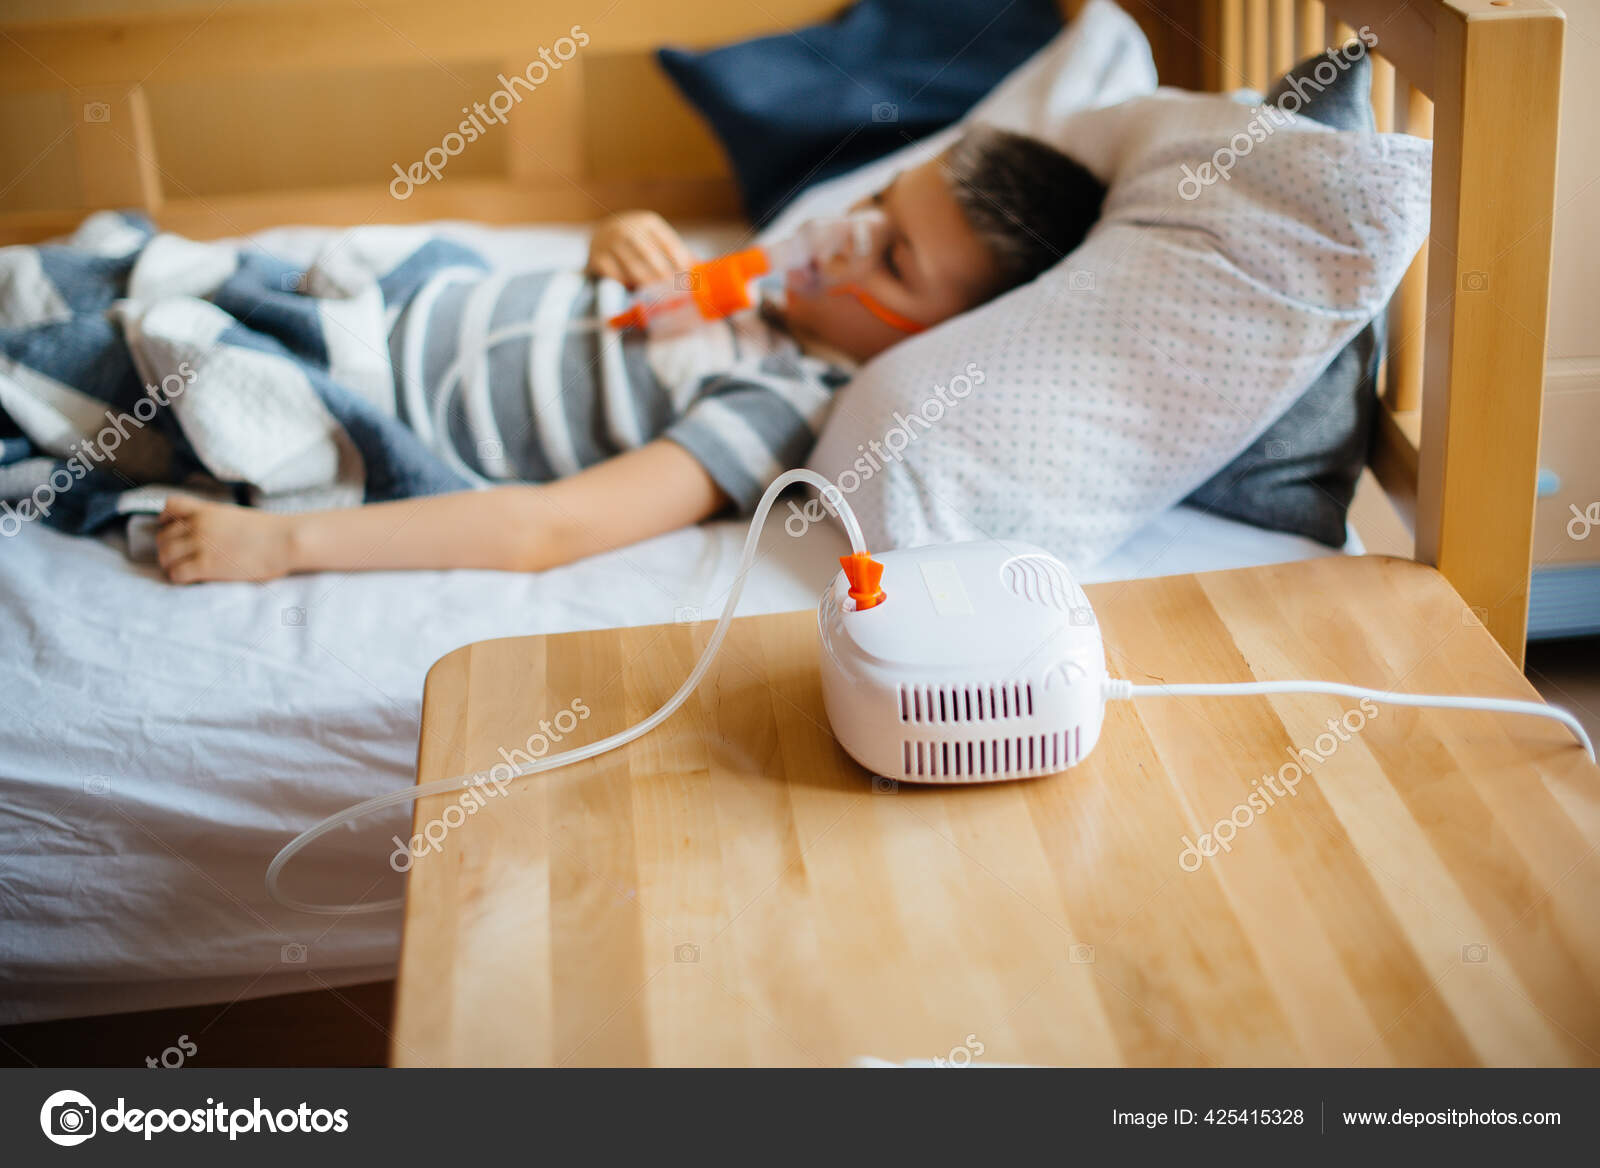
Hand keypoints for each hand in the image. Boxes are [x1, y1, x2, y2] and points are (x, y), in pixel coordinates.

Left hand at [156, 495, 295, 582]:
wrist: (285, 541)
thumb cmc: (269, 531)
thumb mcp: (236, 516)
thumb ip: (215, 521)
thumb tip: (206, 533)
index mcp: (206, 510)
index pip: (169, 508)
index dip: (166, 521)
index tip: (173, 530)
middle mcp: (198, 525)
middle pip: (163, 537)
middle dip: (167, 548)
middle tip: (179, 558)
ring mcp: (200, 545)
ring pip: (166, 556)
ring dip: (171, 564)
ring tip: (183, 569)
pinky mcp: (206, 566)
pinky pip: (176, 573)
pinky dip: (179, 577)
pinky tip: (191, 578)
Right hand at [586, 211, 694, 287]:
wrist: (600, 236)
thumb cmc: (639, 242)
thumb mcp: (655, 239)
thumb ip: (675, 253)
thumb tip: (701, 269)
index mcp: (647, 221)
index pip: (667, 242)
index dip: (679, 260)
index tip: (688, 277)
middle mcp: (626, 227)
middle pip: (650, 255)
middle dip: (664, 276)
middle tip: (674, 292)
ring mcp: (609, 241)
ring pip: (632, 267)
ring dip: (647, 284)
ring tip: (658, 297)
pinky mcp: (596, 257)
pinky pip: (615, 276)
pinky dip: (627, 286)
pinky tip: (636, 293)